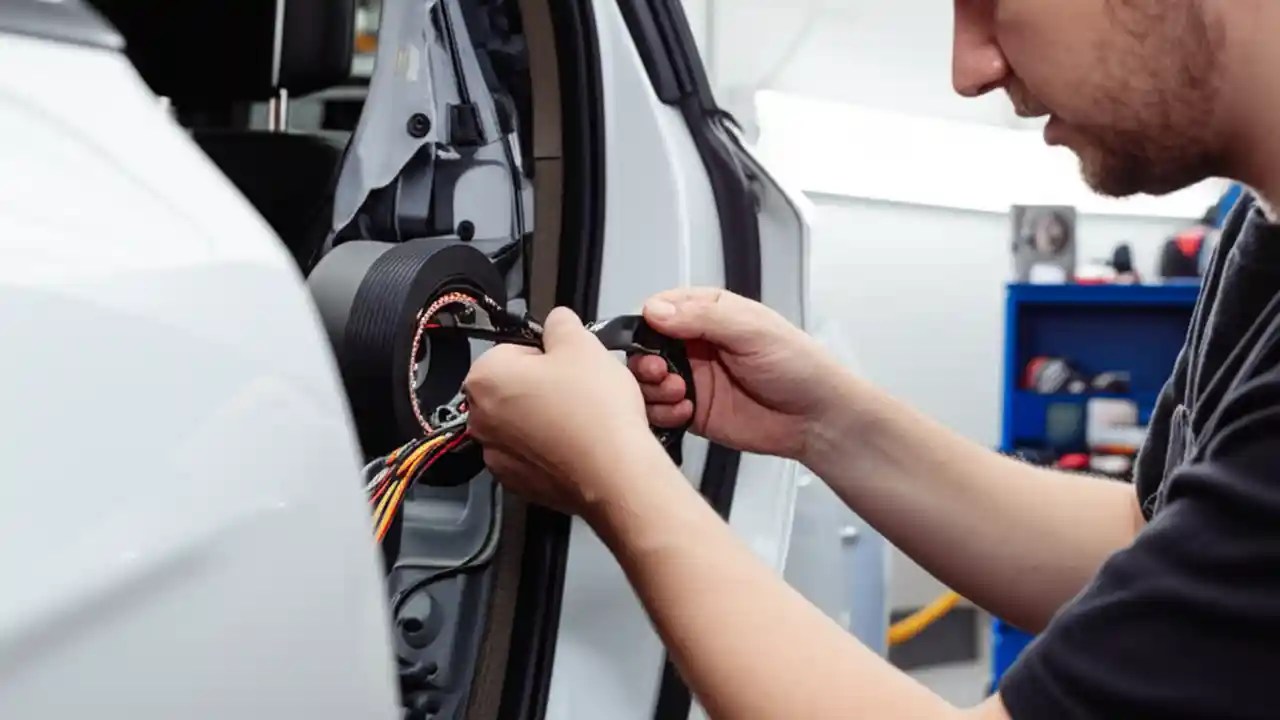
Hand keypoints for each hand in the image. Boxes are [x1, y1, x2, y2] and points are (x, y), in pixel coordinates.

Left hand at [464, 307, 664, 515]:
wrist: (616, 473)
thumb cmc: (595, 414)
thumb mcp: (583, 343)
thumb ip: (561, 323)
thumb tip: (557, 321)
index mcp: (485, 378)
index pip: (512, 348)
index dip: (546, 352)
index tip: (567, 361)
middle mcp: (481, 419)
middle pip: (513, 386)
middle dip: (543, 384)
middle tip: (578, 388)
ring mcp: (497, 454)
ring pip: (523, 421)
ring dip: (547, 415)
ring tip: (582, 416)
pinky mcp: (518, 482)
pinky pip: (532, 453)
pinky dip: (551, 446)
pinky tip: (578, 442)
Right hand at [632, 288, 844, 461]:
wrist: (817, 416)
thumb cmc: (797, 364)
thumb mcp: (751, 329)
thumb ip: (702, 317)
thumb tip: (655, 309)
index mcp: (707, 315)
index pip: (659, 310)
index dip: (647, 324)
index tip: (650, 339)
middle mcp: (694, 346)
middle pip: (646, 349)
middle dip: (645, 363)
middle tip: (661, 373)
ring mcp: (692, 380)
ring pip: (647, 383)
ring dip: (652, 390)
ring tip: (679, 394)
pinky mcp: (692, 412)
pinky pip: (660, 412)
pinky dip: (663, 414)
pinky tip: (686, 412)